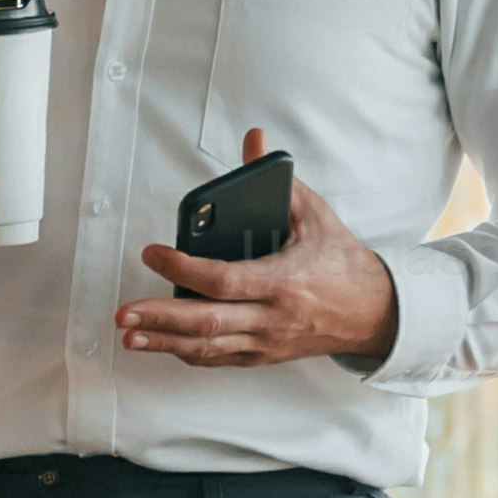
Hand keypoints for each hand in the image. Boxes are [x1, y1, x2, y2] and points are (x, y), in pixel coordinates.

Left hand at [119, 132, 398, 370]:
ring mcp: (266, 341)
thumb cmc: (342, 261)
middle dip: (160, 318)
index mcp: (284, 281)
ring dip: (164, 342)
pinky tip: (162, 343)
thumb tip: (252, 139)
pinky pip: (219, 358)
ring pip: (207, 348)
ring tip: (129, 333)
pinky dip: (188, 352)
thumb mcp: (315, 215)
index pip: (223, 280)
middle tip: (123, 312)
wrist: (375, 312)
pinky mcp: (263, 355)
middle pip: (206, 323)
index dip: (182, 268)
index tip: (152, 254)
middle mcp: (272, 318)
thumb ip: (278, 181)